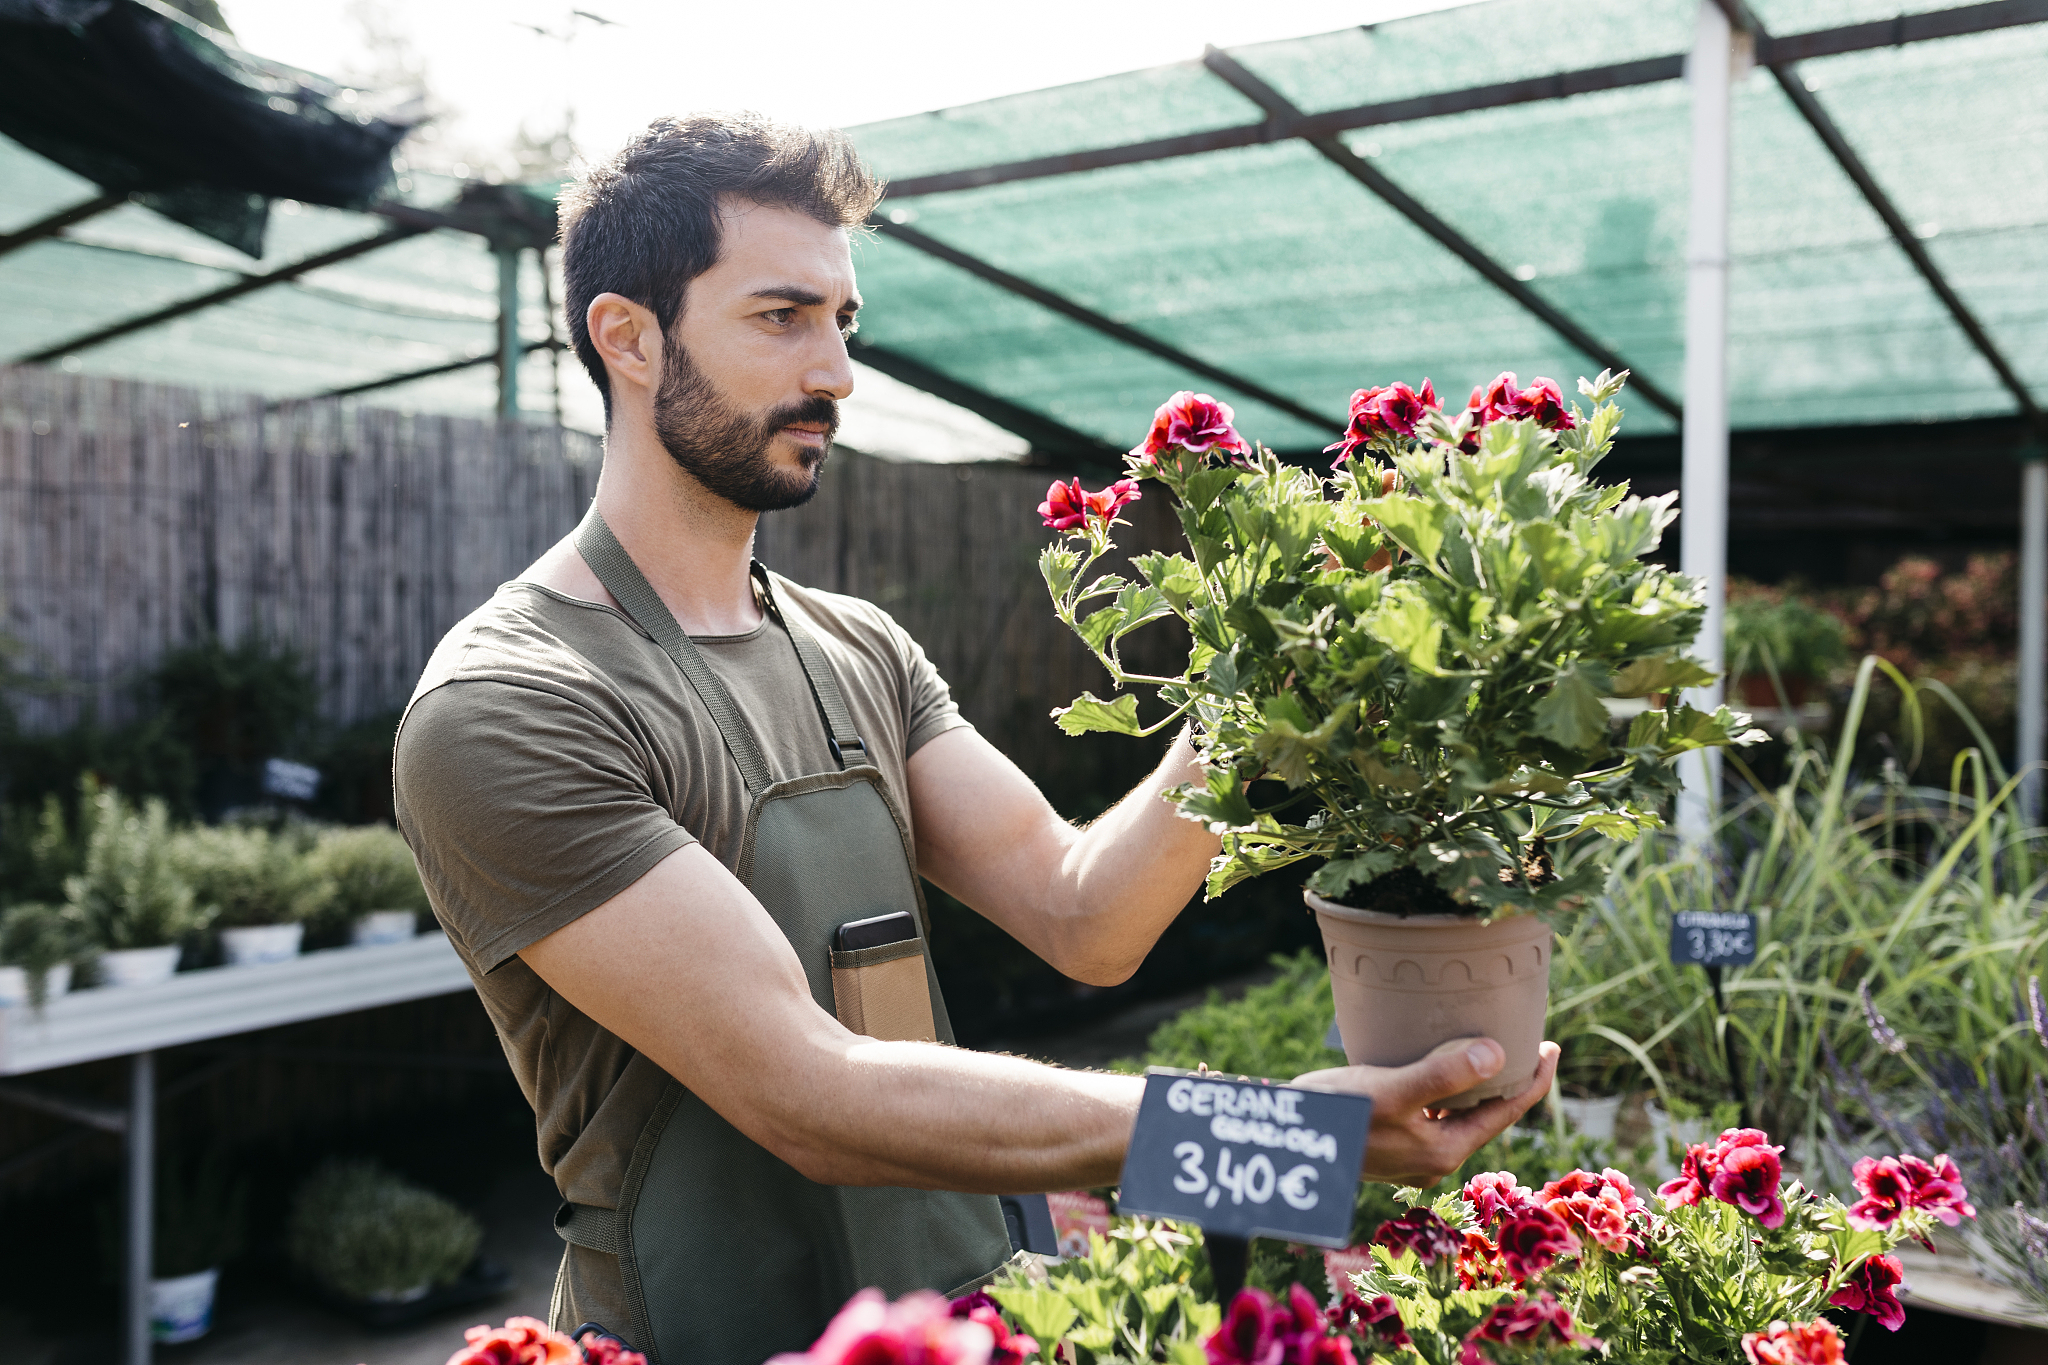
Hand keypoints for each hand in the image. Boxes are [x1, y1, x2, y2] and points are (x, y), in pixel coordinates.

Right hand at [1291, 1037, 1558, 1185]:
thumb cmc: (1337, 1115)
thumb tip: (1498, 1055)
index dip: (1533, 1080)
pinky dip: (1447, 1088)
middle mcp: (1433, 1155)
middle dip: (1508, 1080)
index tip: (1551, 1047)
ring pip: (1459, 1113)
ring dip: (1476, 1083)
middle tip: (1525, 1042)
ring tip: (1486, 1048)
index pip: (1505, 1112)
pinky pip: (1433, 1111)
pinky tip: (1435, 1064)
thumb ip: (1442, 1074)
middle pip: (1486, 1114)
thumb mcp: (1391, 1090)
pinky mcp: (1390, 1141)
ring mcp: (1411, 1151)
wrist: (1285, 1139)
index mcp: (1444, 1149)